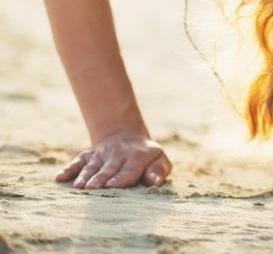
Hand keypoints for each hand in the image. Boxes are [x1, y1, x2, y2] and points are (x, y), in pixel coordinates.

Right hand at [55, 130, 171, 189]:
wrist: (126, 137)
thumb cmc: (146, 157)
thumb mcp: (160, 160)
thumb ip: (158, 170)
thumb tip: (153, 181)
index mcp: (138, 156)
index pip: (130, 168)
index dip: (121, 177)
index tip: (113, 185)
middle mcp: (119, 155)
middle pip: (109, 168)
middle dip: (100, 178)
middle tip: (92, 188)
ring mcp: (102, 155)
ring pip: (93, 166)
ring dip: (85, 175)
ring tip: (79, 186)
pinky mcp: (89, 156)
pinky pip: (78, 162)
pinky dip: (69, 169)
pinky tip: (60, 177)